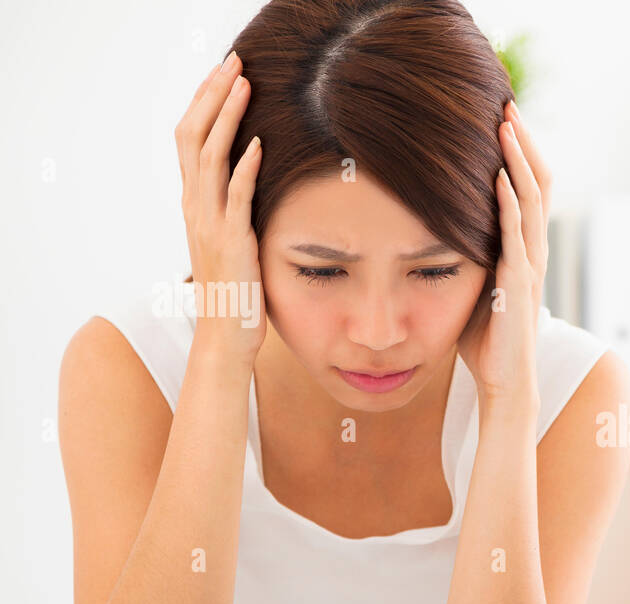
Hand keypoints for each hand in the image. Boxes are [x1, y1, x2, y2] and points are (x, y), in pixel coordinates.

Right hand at [175, 50, 266, 369]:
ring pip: (210, 158)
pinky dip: (244, 168)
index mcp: (194, 204)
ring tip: (246, 85)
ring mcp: (210, 223)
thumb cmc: (235, 292)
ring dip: (228, 117)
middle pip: (193, 135)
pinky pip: (234, 198)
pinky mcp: (232, 242)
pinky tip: (258, 144)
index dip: (204, 103)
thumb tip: (253, 187)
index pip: (190, 139)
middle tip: (234, 62)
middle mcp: (195, 207)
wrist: (224, 335)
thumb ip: (235, 212)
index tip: (224, 74)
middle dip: (213, 94)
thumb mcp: (232, 241)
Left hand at [458, 99, 550, 409]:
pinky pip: (517, 235)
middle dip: (524, 143)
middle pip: (538, 183)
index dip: (519, 153)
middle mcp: (534, 251)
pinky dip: (509, 202)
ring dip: (519, 160)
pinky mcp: (519, 285)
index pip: (529, 189)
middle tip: (507, 104)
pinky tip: (497, 175)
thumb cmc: (486, 339)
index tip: (501, 118)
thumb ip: (466, 254)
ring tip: (505, 124)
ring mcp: (531, 266)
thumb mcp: (473, 284)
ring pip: (532, 200)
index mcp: (525, 249)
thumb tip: (436, 226)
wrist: (505, 382)